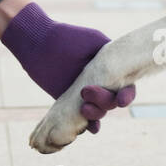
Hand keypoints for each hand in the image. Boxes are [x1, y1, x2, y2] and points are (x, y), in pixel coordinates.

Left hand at [0, 2, 133, 130]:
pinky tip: (90, 128)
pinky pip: (82, 119)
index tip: (122, 100)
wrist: (38, 43)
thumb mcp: (93, 40)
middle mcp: (100, 83)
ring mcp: (85, 94)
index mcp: (109, 68)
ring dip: (96, 114)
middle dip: (106, 101)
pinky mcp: (69, 103)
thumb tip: (126, 71)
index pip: (125, 85)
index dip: (127, 95)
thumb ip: (111, 54)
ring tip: (84, 109)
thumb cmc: (67, 37)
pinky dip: (89, 125)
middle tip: (87, 92)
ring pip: (99, 111)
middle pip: (113, 101)